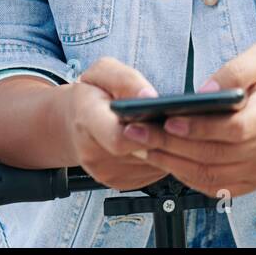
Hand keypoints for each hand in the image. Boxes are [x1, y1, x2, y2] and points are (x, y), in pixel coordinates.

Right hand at [61, 56, 171, 190]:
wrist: (72, 124)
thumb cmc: (91, 95)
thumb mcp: (102, 72)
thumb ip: (126, 81)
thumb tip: (150, 98)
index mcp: (88, 120)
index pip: (118, 138)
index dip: (146, 131)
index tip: (164, 116)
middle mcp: (93, 153)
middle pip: (143, 151)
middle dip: (166, 135)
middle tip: (184, 119)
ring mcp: (107, 172)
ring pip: (153, 163)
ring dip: (169, 147)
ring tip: (177, 127)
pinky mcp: (120, 183)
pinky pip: (154, 172)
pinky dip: (164, 156)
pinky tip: (165, 140)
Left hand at [124, 42, 255, 197]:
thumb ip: (237, 68)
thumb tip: (204, 91)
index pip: (235, 129)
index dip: (200, 128)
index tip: (169, 120)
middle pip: (215, 155)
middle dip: (170, 145)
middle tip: (136, 132)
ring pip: (209, 175)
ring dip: (170, 162)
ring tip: (140, 145)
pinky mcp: (251, 182)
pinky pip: (212, 186)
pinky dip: (183, 174)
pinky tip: (162, 158)